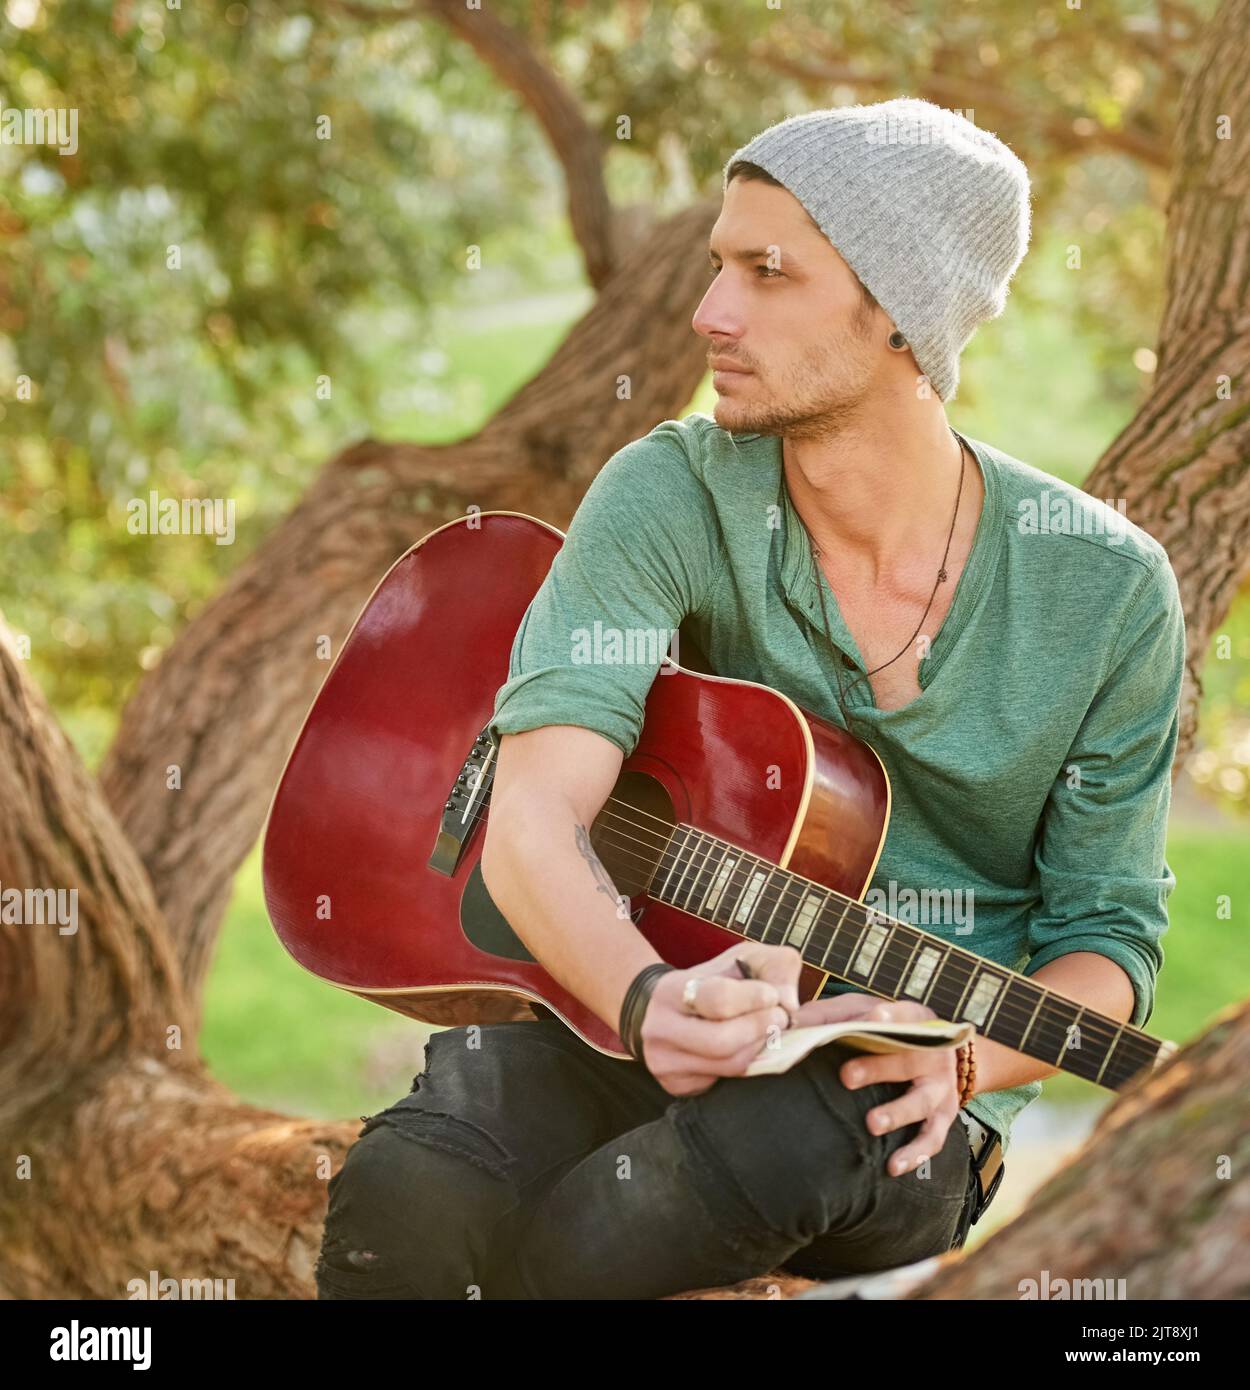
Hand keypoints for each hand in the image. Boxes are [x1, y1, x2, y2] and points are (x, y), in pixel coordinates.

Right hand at [638, 941, 802, 1096]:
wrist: (663, 1008)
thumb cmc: (713, 980)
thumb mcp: (742, 959)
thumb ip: (775, 967)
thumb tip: (788, 1004)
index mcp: (671, 990)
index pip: (718, 999)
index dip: (754, 999)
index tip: (771, 995)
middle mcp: (660, 1028)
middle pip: (723, 1041)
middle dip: (762, 1029)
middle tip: (779, 1019)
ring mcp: (665, 1061)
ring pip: (730, 1065)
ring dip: (761, 1048)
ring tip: (768, 1032)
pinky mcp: (676, 1085)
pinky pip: (725, 1082)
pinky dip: (747, 1066)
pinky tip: (747, 1049)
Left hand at [835, 999, 961, 1176]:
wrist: (937, 1048)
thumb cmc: (886, 1027)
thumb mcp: (862, 1010)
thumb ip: (830, 1015)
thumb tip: (790, 1024)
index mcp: (916, 1022)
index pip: (904, 1016)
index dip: (891, 1017)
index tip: (874, 1017)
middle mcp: (933, 1055)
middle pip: (907, 1060)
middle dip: (877, 1068)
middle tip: (846, 1077)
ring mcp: (941, 1087)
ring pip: (921, 1102)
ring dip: (897, 1113)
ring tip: (872, 1124)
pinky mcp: (944, 1116)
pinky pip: (932, 1138)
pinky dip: (915, 1153)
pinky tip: (893, 1166)